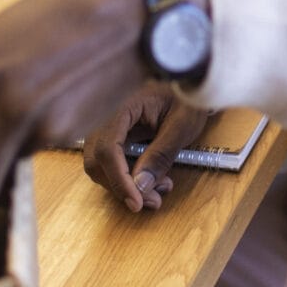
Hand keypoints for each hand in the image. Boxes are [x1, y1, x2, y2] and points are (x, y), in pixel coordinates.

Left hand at [0, 0, 196, 270]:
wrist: (129, 14)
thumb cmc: (61, 13)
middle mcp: (1, 109)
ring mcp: (38, 127)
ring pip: (7, 164)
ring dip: (1, 167)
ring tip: (15, 130)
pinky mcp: (68, 136)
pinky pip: (38, 146)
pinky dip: (35, 137)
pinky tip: (53, 101)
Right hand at [83, 83, 212, 212]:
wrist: (189, 83)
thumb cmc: (187, 99)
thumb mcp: (181, 126)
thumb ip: (161, 154)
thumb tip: (140, 186)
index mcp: (123, 107)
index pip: (107, 148)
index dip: (118, 179)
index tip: (136, 202)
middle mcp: (108, 117)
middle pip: (97, 160)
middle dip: (121, 187)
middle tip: (152, 201)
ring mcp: (110, 127)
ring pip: (102, 165)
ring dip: (125, 185)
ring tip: (158, 192)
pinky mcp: (117, 137)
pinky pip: (113, 163)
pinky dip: (129, 178)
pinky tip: (154, 182)